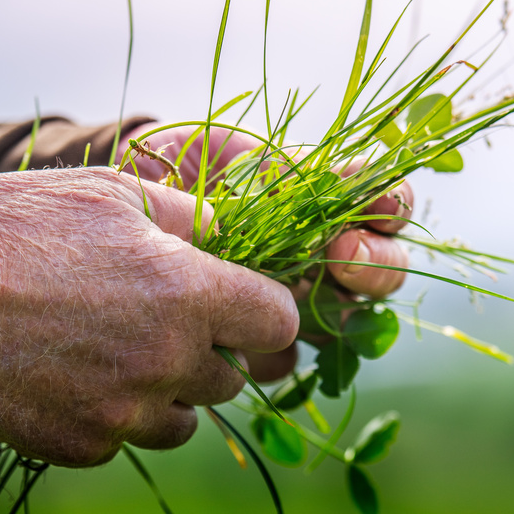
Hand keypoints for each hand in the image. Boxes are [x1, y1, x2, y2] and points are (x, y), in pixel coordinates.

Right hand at [0, 167, 297, 465]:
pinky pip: (121, 440)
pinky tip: (67, 375)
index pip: (279, 325)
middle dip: (209, 352)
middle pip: (232, 379)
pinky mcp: (76, 446)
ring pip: (182, 420)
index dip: (267, 314)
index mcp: (190, 294)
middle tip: (158, 319)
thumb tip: (232, 238)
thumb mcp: (113, 192)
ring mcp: (121, 413)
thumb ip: (190, 219)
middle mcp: (167, 363)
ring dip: (165, 392)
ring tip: (111, 348)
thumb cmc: (15, 224)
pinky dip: (109, 415)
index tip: (247, 310)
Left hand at [121, 125, 414, 380]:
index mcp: (323, 203)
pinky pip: (293, 359)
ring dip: (345, 310)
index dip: (393, 205)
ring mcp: (298, 300)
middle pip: (387, 266)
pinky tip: (273, 339)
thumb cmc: (174, 173)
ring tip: (312, 293)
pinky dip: (289, 353)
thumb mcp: (221, 153)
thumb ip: (274, 165)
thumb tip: (323, 174)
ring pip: (354, 316)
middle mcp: (323, 254)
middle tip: (341, 254)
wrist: (120, 218)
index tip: (379, 206)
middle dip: (377, 262)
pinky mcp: (261, 341)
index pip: (385, 203)